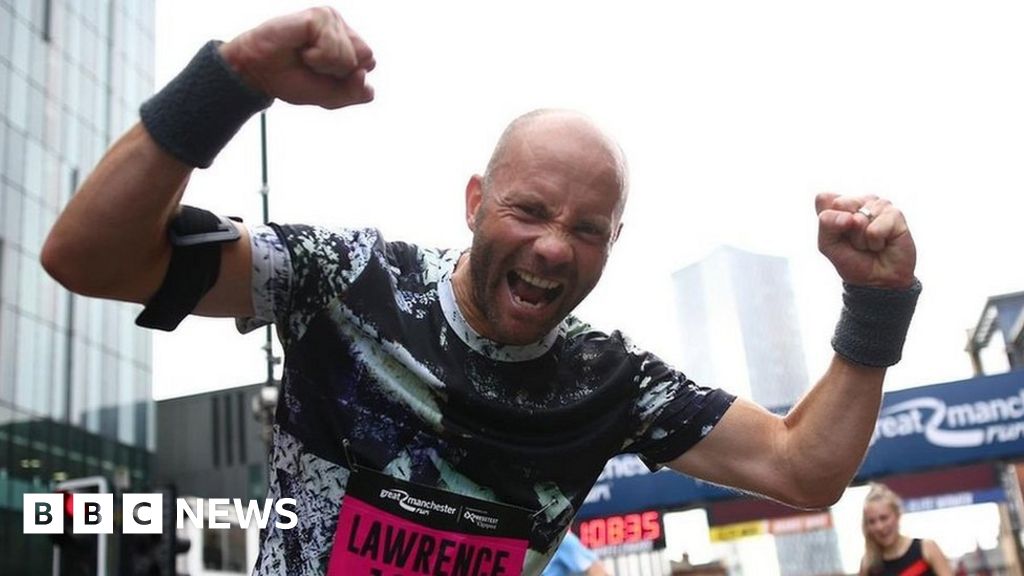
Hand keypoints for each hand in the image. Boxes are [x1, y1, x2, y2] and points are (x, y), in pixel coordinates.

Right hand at [219, 6, 375, 108]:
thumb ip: (354, 92)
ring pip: (350, 56)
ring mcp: (331, 20)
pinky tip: (301, 49)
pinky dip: (316, 58)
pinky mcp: (319, 16)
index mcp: (350, 44)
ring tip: (305, 56)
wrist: (259, 73)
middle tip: (314, 66)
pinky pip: (332, 49)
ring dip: (324, 65)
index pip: (369, 63)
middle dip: (340, 72)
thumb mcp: (330, 97)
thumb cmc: (293, 80)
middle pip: (367, 57)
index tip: (322, 74)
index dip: (347, 78)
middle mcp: (343, 28)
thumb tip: (365, 74)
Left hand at [815, 193, 915, 288]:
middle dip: (844, 230)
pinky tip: (882, 244)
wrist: (876, 279)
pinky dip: (875, 243)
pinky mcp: (895, 214)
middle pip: (840, 204)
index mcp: (840, 203)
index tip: (838, 235)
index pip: (823, 199)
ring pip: (859, 219)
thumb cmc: (851, 260)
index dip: (827, 222)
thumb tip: (850, 217)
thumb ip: (826, 224)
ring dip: (861, 239)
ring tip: (869, 244)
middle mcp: (860, 200)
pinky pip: (875, 229)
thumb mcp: (828, 245)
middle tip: (855, 241)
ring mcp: (879, 205)